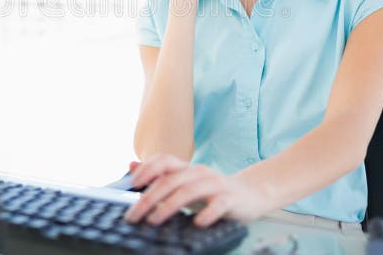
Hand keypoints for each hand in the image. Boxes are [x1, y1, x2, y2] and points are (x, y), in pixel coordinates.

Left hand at [123, 154, 267, 227]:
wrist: (251, 194)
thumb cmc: (212, 191)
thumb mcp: (184, 182)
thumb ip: (159, 175)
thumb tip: (131, 166)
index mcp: (187, 168)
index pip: (163, 160)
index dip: (146, 169)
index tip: (131, 184)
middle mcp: (199, 172)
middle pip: (171, 180)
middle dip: (149, 197)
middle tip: (134, 215)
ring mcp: (216, 184)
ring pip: (189, 191)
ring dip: (169, 206)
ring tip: (155, 220)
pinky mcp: (231, 198)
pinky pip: (219, 204)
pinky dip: (207, 213)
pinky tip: (197, 223)